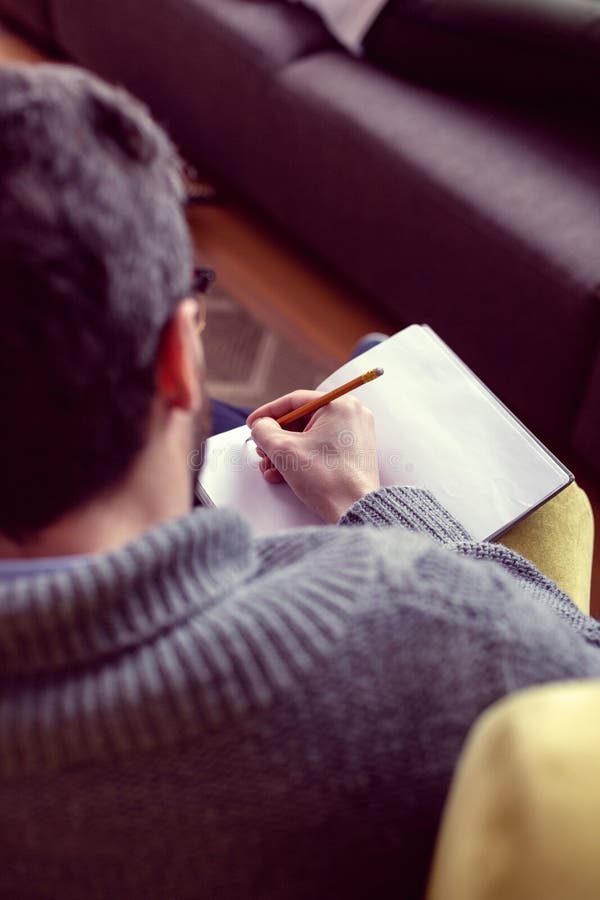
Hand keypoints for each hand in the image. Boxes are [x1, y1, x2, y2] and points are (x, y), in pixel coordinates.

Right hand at [247, 391, 379, 522]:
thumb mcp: (283, 449)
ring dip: (285, 452)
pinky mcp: (354, 452)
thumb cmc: (327, 479)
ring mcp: (355, 434)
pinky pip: (321, 448)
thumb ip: (264, 430)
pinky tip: (283, 474)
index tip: (253, 424)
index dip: (268, 413)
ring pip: (309, 436)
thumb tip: (261, 426)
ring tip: (271, 468)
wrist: (353, 509)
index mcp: (339, 405)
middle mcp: (351, 414)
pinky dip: (301, 458)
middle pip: (301, 420)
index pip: (294, 401)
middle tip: (262, 451)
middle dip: (276, 438)